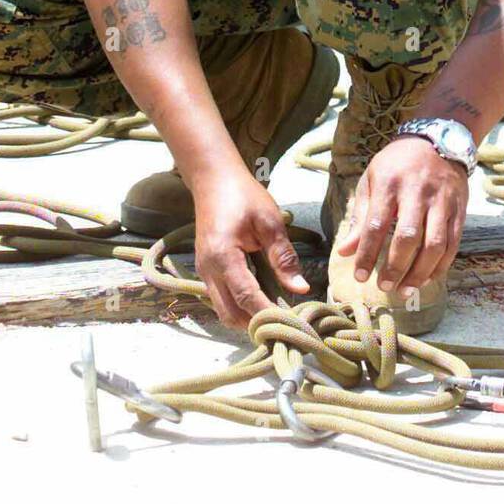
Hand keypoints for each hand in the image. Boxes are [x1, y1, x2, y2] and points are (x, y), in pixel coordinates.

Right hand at [193, 172, 309, 328]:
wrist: (213, 179)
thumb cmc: (243, 195)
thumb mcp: (269, 222)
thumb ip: (283, 257)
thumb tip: (301, 288)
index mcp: (223, 256)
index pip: (247, 297)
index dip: (270, 314)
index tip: (292, 324)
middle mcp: (208, 269)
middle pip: (230, 314)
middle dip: (257, 324)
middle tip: (286, 325)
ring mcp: (203, 271)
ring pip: (223, 311)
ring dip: (247, 318)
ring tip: (276, 316)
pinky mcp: (205, 270)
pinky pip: (220, 299)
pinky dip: (239, 307)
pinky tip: (260, 301)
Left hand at [337, 136, 468, 294]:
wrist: (437, 140)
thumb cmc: (396, 164)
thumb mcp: (371, 180)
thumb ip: (359, 217)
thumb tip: (345, 251)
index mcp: (389, 184)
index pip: (376, 225)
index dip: (367, 254)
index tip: (359, 276)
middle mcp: (417, 192)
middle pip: (408, 237)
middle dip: (396, 267)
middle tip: (385, 286)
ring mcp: (442, 201)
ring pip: (434, 244)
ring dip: (420, 272)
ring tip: (406, 289)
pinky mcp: (459, 209)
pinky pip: (453, 243)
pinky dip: (441, 265)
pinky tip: (428, 278)